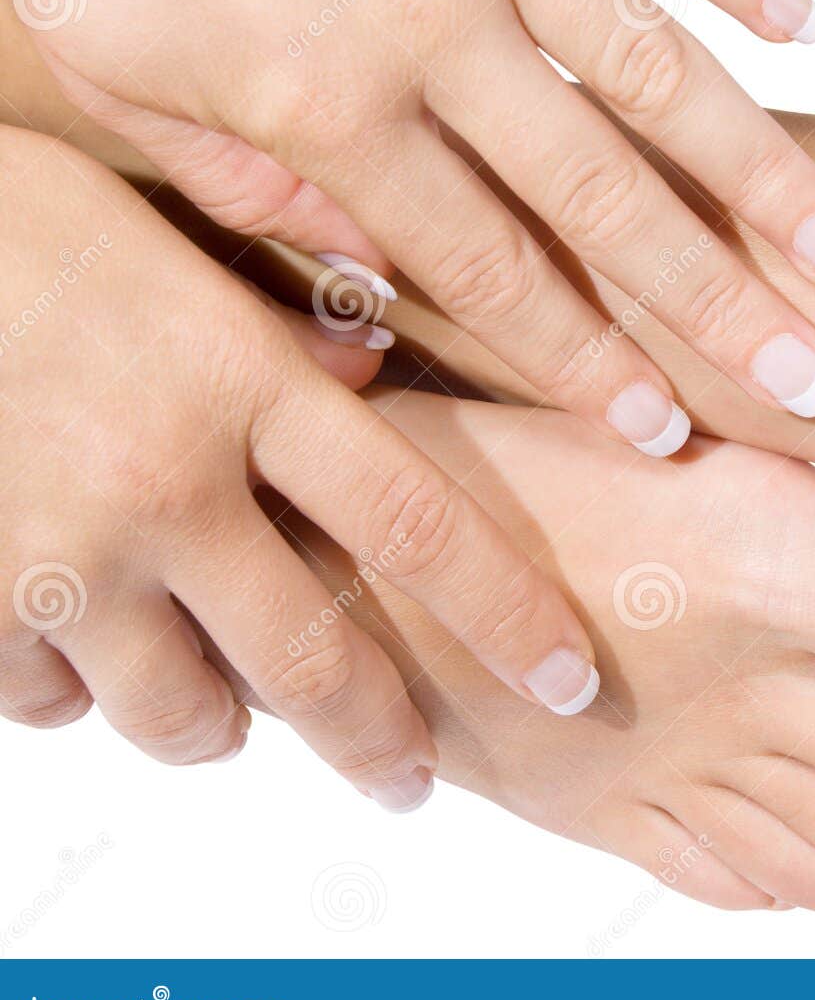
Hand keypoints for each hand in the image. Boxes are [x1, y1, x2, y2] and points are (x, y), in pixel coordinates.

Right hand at [0, 128, 607, 808]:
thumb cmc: (1, 221)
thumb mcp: (163, 242)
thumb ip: (273, 325)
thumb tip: (362, 375)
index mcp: (241, 382)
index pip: (422, 527)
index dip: (513, 620)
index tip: (572, 681)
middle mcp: (164, 483)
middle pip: (314, 662)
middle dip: (376, 741)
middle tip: (405, 778)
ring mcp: (52, 553)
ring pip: (181, 713)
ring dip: (220, 725)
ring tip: (232, 713)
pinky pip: (45, 704)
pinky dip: (79, 696)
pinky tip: (82, 652)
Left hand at [2, 0, 814, 456]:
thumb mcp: (129, 88)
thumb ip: (265, 193)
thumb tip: (388, 279)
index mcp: (330, 102)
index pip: (493, 269)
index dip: (587, 360)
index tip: (668, 429)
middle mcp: (430, 19)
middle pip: (603, 192)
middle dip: (713, 299)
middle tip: (807, 380)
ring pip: (655, 62)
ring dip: (760, 164)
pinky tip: (804, 21)